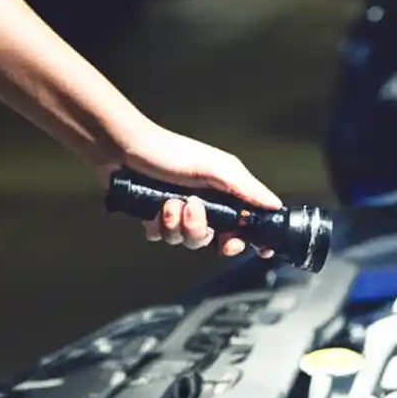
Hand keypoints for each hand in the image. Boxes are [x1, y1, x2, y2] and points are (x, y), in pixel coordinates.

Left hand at [115, 124, 281, 256]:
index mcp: (226, 191)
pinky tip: (154, 208)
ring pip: (189, 240)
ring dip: (179, 224)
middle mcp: (207, 204)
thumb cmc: (169, 152)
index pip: (248, 222)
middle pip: (217, 239)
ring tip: (170, 202)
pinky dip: (159, 225)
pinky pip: (165, 238)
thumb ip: (246, 187)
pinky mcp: (157, 219)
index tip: (251, 247)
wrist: (121, 150)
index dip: (252, 239)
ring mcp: (181, 213)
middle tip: (196, 211)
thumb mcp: (215, 167)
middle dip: (204, 230)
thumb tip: (275, 204)